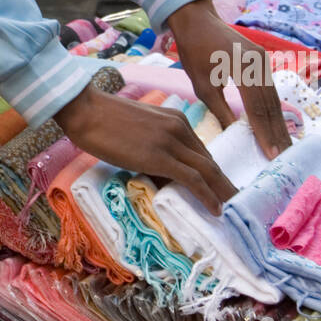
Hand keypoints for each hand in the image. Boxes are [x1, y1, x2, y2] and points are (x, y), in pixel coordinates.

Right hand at [54, 79, 234, 214]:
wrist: (86, 109)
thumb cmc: (102, 118)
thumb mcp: (138, 127)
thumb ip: (154, 143)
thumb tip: (161, 172)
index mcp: (175, 119)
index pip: (201, 151)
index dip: (212, 173)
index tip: (219, 189)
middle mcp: (179, 127)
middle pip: (209, 161)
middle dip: (223, 184)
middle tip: (234, 204)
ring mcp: (171, 141)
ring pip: (207, 170)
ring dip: (223, 193)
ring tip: (233, 210)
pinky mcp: (160, 156)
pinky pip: (193, 179)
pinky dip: (208, 196)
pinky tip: (215, 210)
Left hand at [168, 0, 290, 160]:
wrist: (197, 19)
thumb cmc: (194, 51)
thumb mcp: (202, 84)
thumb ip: (220, 110)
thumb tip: (234, 135)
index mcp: (243, 68)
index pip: (257, 108)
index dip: (265, 133)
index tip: (272, 155)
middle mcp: (259, 63)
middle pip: (271, 104)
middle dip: (278, 133)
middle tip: (285, 158)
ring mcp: (264, 60)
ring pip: (274, 97)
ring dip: (279, 123)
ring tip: (285, 147)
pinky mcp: (263, 60)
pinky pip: (271, 89)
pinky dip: (274, 108)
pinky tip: (277, 125)